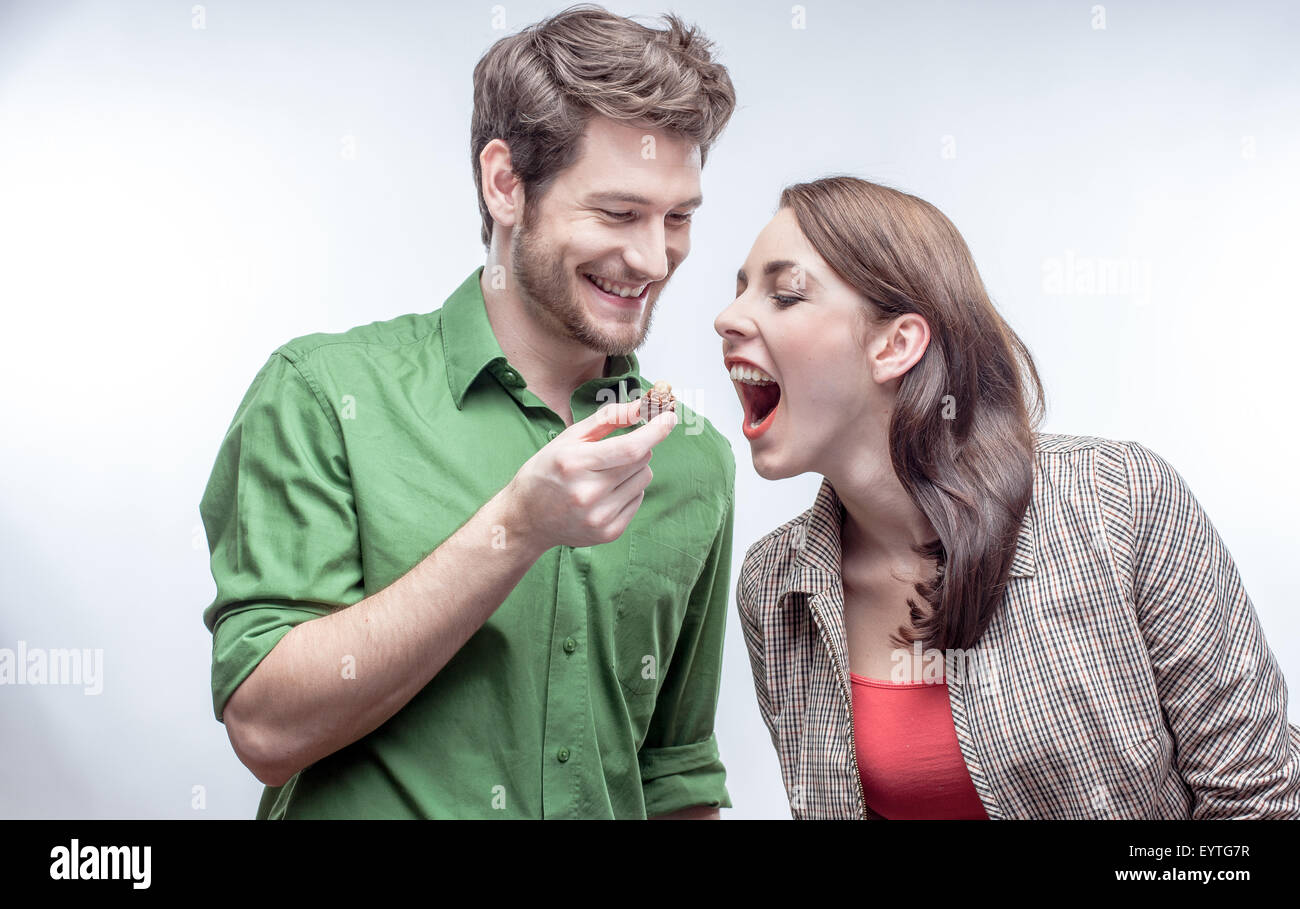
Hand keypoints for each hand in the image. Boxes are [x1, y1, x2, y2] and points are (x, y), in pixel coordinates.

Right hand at [506, 396, 677, 549]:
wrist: (527, 519)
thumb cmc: (547, 471)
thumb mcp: (569, 438)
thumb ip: (607, 419)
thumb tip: (642, 407)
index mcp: (574, 464)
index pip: (630, 447)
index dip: (656, 430)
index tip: (670, 416)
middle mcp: (588, 493)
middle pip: (641, 460)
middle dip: (638, 447)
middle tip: (614, 452)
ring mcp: (599, 517)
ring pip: (644, 479)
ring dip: (634, 469)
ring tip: (605, 474)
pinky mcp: (608, 533)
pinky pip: (638, 499)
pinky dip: (629, 490)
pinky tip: (604, 493)